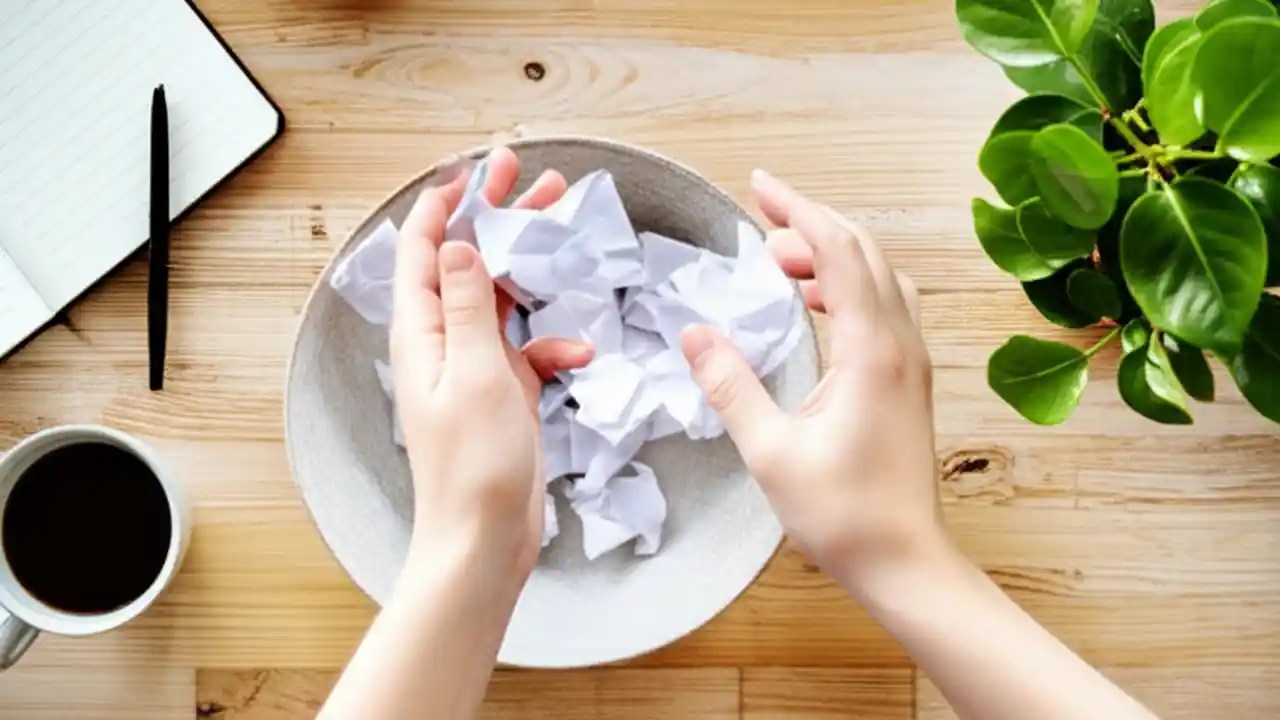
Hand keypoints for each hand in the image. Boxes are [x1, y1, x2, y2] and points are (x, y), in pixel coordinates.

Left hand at [391, 148, 592, 586]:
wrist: (483, 539)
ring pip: (501, 298)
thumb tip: (455, 245)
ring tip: (561, 228)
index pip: (420, 250)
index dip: (445, 203)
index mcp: (422, 334)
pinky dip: (554, 342)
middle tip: (531, 179)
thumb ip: (467, 305)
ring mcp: (473, 367)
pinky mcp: (503, 391)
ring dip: (530, 266)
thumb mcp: (475, 374)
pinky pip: (529, 349)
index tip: (476, 169)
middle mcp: (442, 343)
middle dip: (497, 219)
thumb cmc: (473, 468)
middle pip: (466, 263)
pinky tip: (578, 350)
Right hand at [679, 169, 942, 591]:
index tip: (759, 187)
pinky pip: (884, 307)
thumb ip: (731, 386)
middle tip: (761, 214)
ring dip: (832, 254)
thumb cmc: (844, 515)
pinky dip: (849, 286)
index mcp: (873, 351)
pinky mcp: (908, 381)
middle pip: (864, 252)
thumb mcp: (770, 451)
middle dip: (811, 222)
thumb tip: (695, 335)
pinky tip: (816, 304)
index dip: (798, 210)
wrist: (905, 561)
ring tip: (780, 259)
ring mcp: (911, 362)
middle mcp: (902, 345)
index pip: (839, 251)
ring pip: (879, 277)